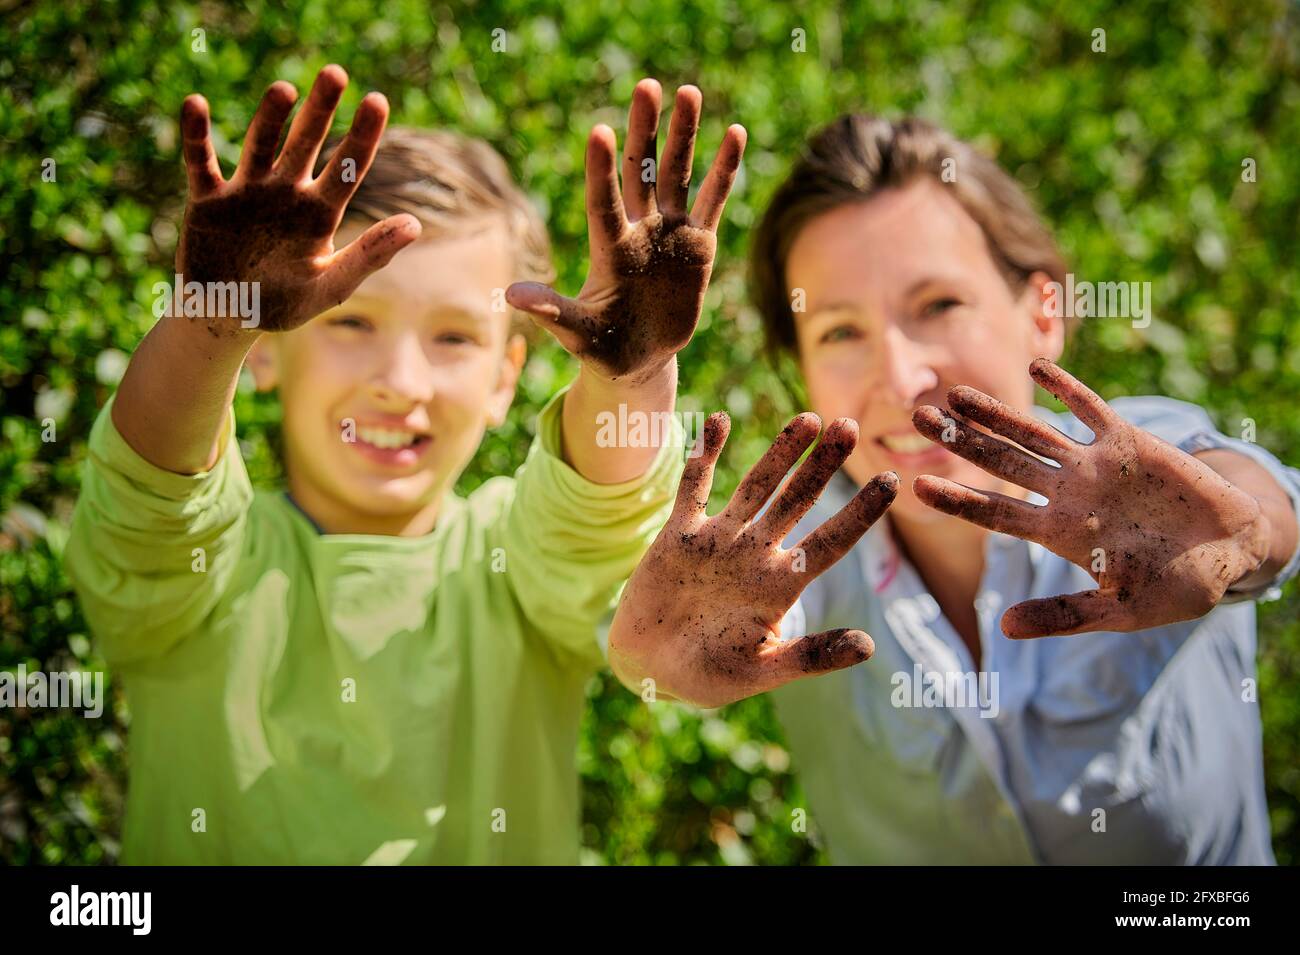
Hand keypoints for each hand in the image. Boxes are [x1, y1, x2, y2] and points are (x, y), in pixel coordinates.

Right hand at [176, 64, 420, 334]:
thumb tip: (415, 225)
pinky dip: (196, 136)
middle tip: (335, 73)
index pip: (347, 167)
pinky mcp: (208, 201)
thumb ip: (370, 255)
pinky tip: (195, 104)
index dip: (363, 135)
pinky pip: (200, 163)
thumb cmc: (284, 304)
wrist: (229, 319)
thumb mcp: (331, 285)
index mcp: (320, 213)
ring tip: (284, 89)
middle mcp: (286, 193)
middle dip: (320, 109)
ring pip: (260, 145)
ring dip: (270, 117)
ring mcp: (247, 192)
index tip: (378, 100)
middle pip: (306, 142)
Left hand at [506, 78, 745, 381]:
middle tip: (647, 86)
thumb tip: (511, 295)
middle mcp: (638, 229)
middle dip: (645, 130)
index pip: (603, 201)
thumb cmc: (601, 346)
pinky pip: (713, 200)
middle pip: (641, 171)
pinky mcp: (698, 243)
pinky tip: (734, 133)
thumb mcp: (576, 333)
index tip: (600, 132)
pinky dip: (723, 169)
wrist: (639, 358)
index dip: (602, 169)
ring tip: (689, 91)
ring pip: (677, 174)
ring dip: (684, 134)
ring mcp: (669, 232)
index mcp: (608, 249)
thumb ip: (551, 312)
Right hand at [607, 412, 897, 707]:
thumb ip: (810, 656)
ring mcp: (719, 540)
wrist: (647, 669)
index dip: (859, 514)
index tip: (891, 483)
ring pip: (756, 486)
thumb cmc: (706, 677)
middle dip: (823, 466)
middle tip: (851, 426)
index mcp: (780, 586)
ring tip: (808, 418)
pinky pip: (695, 486)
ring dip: (780, 453)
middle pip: (797, 501)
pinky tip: (718, 420)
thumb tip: (869, 646)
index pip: (830, 542)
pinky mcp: (680, 533)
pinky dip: (704, 454)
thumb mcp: (762, 671)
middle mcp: (755, 554)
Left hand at [911, 358, 1270, 638]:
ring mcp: (1095, 466)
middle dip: (958, 440)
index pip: (995, 513)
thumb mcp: (1118, 611)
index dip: (957, 499)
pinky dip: (1064, 388)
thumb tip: (1004, 628)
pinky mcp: (1130, 443)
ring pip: (1033, 432)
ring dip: (995, 412)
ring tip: (954, 393)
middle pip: (1000, 462)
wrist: (1234, 554)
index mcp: (1059, 533)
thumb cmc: (1177, 587)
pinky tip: (1034, 367)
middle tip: (915, 417)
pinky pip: (1090, 408)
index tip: (916, 486)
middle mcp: (1067, 494)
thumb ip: (1063, 616)